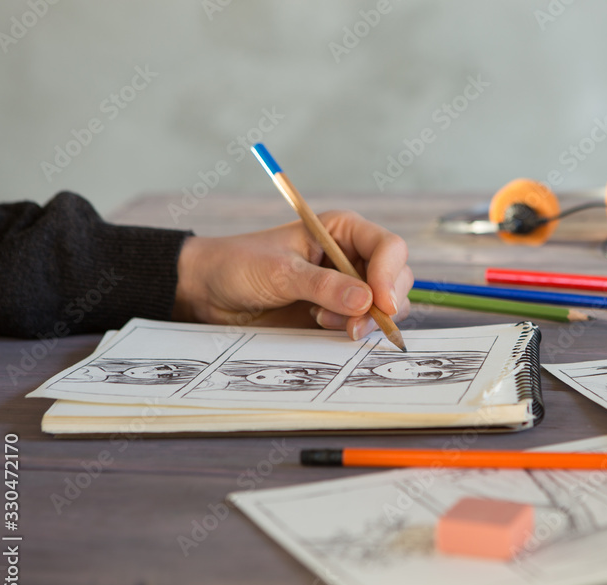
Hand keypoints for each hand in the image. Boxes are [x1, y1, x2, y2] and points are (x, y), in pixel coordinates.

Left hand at [173, 210, 412, 338]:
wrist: (209, 292)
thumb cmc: (239, 265)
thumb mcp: (279, 271)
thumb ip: (322, 285)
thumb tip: (366, 301)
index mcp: (342, 231)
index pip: (388, 247)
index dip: (390, 274)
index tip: (379, 303)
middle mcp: (352, 256)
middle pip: (397, 278)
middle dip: (381, 304)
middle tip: (351, 325)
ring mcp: (348, 287)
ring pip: (386, 305)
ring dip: (365, 320)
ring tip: (324, 322)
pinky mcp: (338, 313)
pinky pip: (365, 325)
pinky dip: (354, 331)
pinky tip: (323, 328)